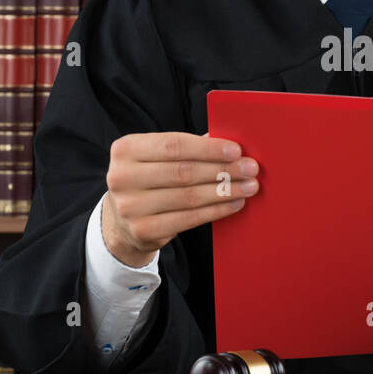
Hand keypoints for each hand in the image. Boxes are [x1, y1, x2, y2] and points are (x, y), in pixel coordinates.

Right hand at [101, 131, 259, 266]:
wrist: (122, 220)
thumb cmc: (150, 179)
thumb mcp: (158, 157)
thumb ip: (188, 147)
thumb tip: (230, 143)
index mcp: (126, 149)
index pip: (174, 145)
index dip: (208, 148)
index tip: (237, 150)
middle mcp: (121, 177)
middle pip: (183, 172)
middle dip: (222, 170)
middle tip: (250, 169)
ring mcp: (130, 206)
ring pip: (189, 197)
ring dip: (225, 191)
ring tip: (249, 187)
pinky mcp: (143, 230)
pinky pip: (189, 219)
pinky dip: (216, 210)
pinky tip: (234, 203)